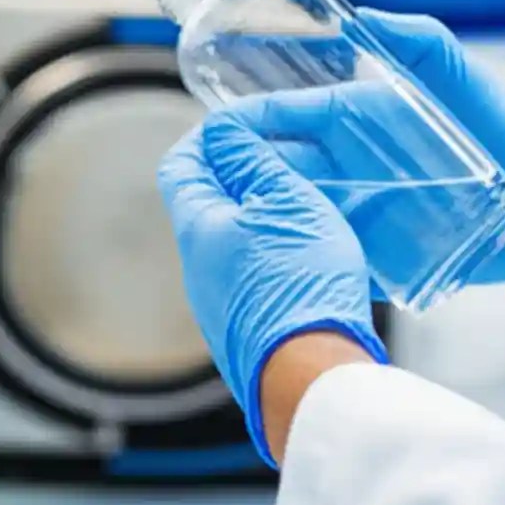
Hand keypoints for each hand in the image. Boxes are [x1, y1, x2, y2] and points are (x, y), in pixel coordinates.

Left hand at [157, 112, 388, 465]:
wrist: (311, 379)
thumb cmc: (299, 286)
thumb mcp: (285, 202)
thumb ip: (252, 161)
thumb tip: (222, 130)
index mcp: (199, 227)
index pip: (182, 165)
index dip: (210, 138)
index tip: (246, 125)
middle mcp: (200, 268)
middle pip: (215, 201)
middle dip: (253, 173)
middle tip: (300, 160)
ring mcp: (223, 302)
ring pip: (243, 240)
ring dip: (276, 214)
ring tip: (321, 202)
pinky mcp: (251, 328)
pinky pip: (262, 275)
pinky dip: (286, 253)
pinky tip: (323, 252)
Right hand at [225, 9, 504, 293]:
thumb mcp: (466, 81)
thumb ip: (424, 44)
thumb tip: (367, 16)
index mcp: (363, 120)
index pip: (293, 115)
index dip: (252, 121)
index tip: (216, 129)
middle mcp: (355, 162)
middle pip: (284, 164)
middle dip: (243, 171)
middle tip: (206, 183)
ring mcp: (364, 206)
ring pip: (297, 210)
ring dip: (264, 218)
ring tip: (230, 229)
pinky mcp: (379, 250)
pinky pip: (329, 252)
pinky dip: (301, 257)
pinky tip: (274, 265)